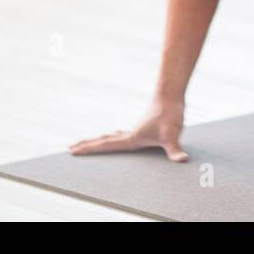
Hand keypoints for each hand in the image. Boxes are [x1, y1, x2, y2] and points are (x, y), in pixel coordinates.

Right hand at [69, 99, 188, 161]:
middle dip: (88, 145)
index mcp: (132, 138)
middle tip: (71, 147)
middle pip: (105, 140)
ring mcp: (137, 128)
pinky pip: (124, 134)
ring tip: (89, 143)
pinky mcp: (145, 125)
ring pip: (113, 136)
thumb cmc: (170, 114)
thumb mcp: (172, 134)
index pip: (105, 145)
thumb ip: (175, 149)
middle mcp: (131, 133)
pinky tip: (120, 137)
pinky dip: (115, 136)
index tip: (72, 150)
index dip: (89, 148)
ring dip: (100, 140)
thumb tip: (181, 160)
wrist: (171, 93)